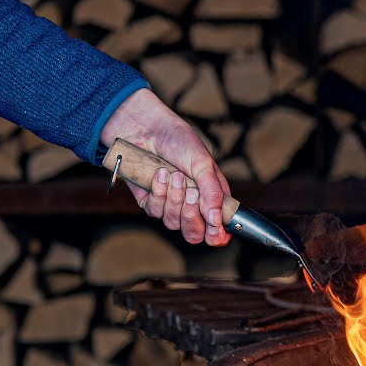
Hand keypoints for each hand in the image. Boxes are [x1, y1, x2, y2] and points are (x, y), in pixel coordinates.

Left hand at [100, 88, 230, 246]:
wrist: (147, 129)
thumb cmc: (179, 141)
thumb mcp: (203, 164)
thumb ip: (212, 193)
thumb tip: (217, 219)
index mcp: (212, 196)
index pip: (218, 228)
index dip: (217, 235)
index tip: (215, 232)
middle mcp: (192, 204)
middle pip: (194, 233)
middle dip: (192, 216)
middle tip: (192, 193)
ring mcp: (170, 204)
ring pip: (173, 223)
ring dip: (174, 198)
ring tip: (174, 174)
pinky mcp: (150, 201)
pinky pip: (154, 211)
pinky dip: (158, 192)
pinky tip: (159, 174)